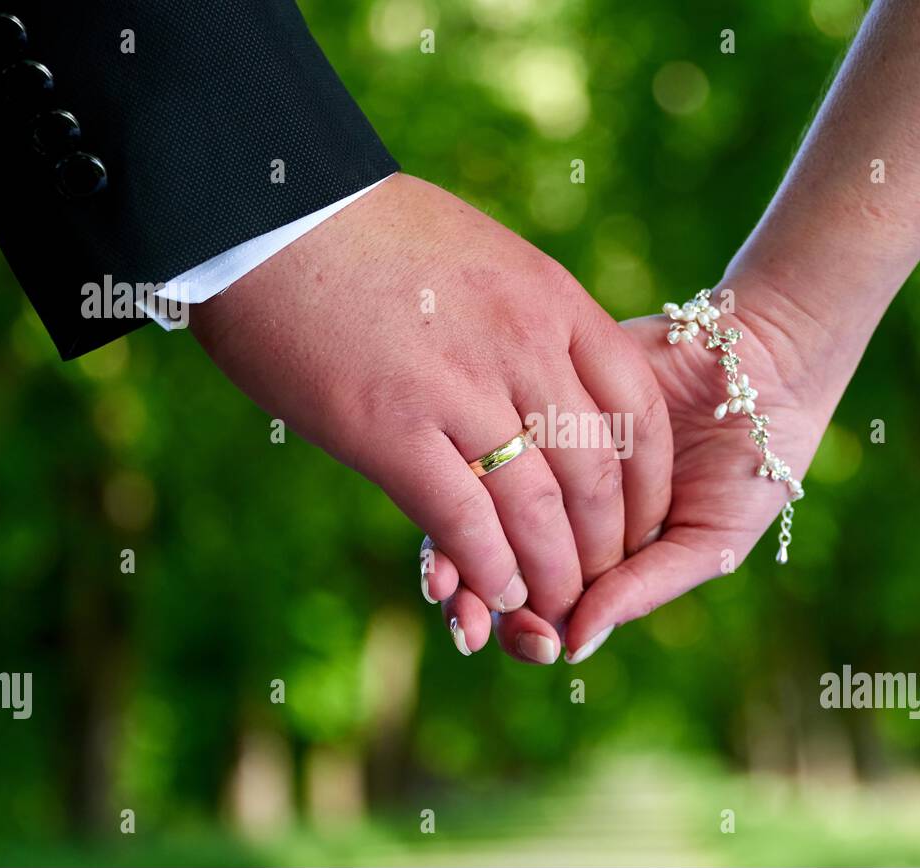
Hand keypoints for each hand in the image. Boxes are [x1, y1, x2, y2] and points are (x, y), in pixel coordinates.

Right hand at [191, 173, 671, 659]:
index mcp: (551, 300)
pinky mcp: (390, 428)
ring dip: (552, 573)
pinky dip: (489, 568)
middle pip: (596, 473)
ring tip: (550, 608)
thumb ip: (526, 322)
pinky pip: (465, 519)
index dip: (650, 482)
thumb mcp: (481, 258)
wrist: (269, 207)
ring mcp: (460, 388)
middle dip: (605, 545)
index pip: (638, 410)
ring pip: (538, 509)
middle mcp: (522, 346)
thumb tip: (546, 377)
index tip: (643, 522)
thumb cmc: (367, 231)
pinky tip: (497, 593)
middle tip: (597, 584)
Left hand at [426, 271, 842, 662]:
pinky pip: (488, 438)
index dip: (525, 632)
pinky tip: (464, 496)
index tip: (535, 646)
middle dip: (474, 603)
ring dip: (453, 549)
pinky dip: (469, 470)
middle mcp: (558, 509)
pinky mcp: (535, 395)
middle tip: (472, 628)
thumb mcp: (710, 541)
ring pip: (476, 507)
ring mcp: (541, 454)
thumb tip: (573, 645)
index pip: (543, 605)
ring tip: (444, 580)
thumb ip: (643, 589)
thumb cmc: (752, 465)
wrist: (769, 365)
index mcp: (597, 554)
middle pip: (494, 564)